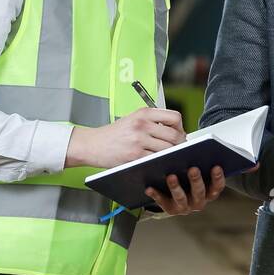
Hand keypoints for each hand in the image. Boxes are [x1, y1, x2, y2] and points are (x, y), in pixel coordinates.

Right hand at [65, 108, 184, 168]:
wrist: (93, 144)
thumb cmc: (114, 133)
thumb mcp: (133, 118)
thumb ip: (153, 120)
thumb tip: (176, 129)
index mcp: (144, 113)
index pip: (175, 117)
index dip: (180, 127)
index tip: (178, 133)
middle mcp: (142, 125)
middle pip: (175, 135)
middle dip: (179, 144)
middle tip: (176, 148)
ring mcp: (138, 141)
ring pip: (168, 149)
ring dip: (170, 154)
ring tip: (165, 154)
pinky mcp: (135, 155)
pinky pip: (156, 159)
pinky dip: (159, 161)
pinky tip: (155, 160)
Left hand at [145, 166, 224, 214]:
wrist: (175, 198)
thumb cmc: (189, 181)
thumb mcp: (199, 175)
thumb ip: (201, 166)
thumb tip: (197, 152)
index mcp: (208, 193)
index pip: (217, 187)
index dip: (218, 178)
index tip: (216, 166)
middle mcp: (198, 202)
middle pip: (199, 192)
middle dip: (196, 180)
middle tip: (193, 168)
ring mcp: (185, 207)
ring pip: (181, 198)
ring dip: (176, 187)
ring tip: (171, 176)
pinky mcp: (170, 210)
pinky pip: (162, 202)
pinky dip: (156, 195)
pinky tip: (150, 188)